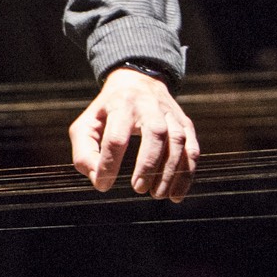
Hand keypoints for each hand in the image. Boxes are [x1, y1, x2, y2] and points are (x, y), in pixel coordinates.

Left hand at [70, 67, 199, 201]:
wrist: (137, 81)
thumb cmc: (106, 112)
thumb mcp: (86, 125)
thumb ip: (84, 153)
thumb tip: (98, 179)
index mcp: (120, 105)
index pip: (115, 137)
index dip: (109, 163)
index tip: (103, 185)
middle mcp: (148, 106)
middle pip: (155, 133)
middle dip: (148, 164)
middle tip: (138, 189)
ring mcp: (170, 114)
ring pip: (177, 141)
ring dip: (170, 172)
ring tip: (157, 195)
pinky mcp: (185, 123)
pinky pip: (192, 149)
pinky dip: (187, 173)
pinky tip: (175, 194)